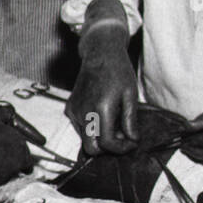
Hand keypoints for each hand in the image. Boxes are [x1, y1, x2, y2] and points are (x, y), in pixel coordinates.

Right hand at [66, 25, 139, 155]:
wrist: (100, 53)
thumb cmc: (118, 72)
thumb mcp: (130, 95)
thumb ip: (130, 121)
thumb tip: (132, 141)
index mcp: (101, 108)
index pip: (107, 143)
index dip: (121, 148)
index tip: (132, 143)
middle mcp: (84, 111)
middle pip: (91, 148)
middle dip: (108, 149)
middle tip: (122, 137)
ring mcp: (74, 110)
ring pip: (86, 139)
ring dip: (100, 137)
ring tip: (114, 120)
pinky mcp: (70, 108)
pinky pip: (81, 128)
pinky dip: (92, 127)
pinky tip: (103, 113)